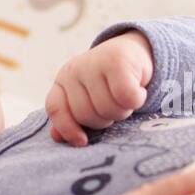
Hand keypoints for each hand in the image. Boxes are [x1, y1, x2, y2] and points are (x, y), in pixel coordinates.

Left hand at [46, 31, 153, 145]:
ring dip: (122, 111)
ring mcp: (94, 63)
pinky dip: (136, 101)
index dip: (67, 128)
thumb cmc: (108, 84)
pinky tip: (137, 91)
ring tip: (125, 99)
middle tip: (114, 107)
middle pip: (86, 115)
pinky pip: (126, 97)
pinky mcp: (118, 61)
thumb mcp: (86, 99)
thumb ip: (71, 117)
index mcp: (63, 80)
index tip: (82, 141)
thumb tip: (57, 137)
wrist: (133, 53)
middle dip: (104, 119)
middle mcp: (75, 70)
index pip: (56, 108)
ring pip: (107, 109)